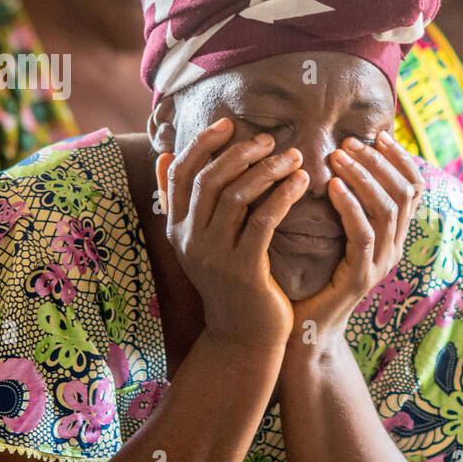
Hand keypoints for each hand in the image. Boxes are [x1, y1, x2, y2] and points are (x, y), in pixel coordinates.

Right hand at [158, 118, 305, 350]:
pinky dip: (283, 194)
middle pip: (209, 179)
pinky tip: (301, 182)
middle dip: (240, 152)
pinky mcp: (242, 269)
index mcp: (176, 229)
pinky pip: (263, 219)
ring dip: (267, 169)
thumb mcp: (199, 242)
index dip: (201, 144)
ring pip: (237, 195)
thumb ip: (181, 202)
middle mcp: (189, 240)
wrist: (244, 338)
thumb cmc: (230, 282)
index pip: (180, 173)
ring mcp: (213, 256)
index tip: (228, 124)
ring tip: (294, 156)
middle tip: (270, 139)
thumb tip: (161, 157)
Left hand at [290, 130, 423, 349]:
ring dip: (364, 177)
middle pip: (405, 193)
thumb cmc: (312, 276)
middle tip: (350, 142)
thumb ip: (344, 202)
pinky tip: (332, 187)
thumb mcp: (333, 233)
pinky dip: (350, 206)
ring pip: (387, 210)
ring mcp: (380, 264)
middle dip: (380, 161)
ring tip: (339, 156)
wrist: (303, 330)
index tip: (378, 134)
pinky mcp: (360, 278)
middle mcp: (394, 248)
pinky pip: (363, 234)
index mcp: (392, 235)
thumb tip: (339, 154)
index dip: (401, 159)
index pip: (414, 188)